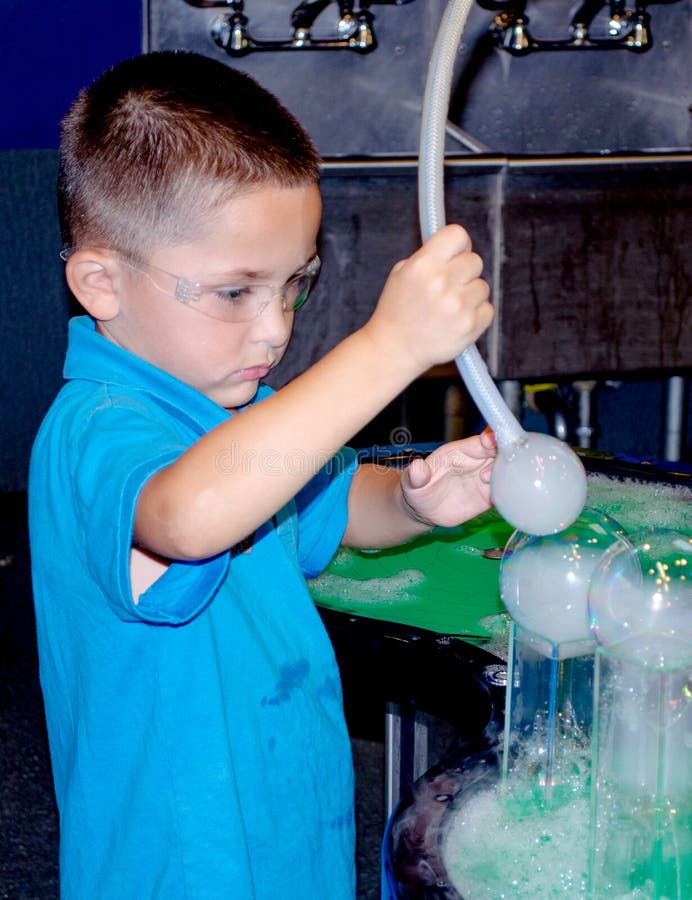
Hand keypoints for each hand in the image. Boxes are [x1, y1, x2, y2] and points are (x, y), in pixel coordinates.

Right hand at [362, 225, 492, 376]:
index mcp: (423, 265)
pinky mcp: (470, 326)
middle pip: (475, 261)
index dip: (459, 245)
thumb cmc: (398, 310)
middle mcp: (441, 282)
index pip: (457, 234)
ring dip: (470, 296)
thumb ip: (429, 256)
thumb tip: (458, 243)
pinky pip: (487, 310)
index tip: (456, 255)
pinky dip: (476, 315)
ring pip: (483, 287)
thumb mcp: (402, 274)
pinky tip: (456, 321)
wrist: (394, 349)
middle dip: (464, 273)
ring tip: (448, 308)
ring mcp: (458, 306)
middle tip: (448, 288)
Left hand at [400, 429, 495, 528]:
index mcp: (460, 451)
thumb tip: (417, 467)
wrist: (422, 510)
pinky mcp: (487, 496)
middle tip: (486, 473)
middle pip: (499, 453)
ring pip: (505, 471)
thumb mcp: (411, 483)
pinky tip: (499, 497)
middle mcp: (476, 462)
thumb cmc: (417, 489)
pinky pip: (503, 491)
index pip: (481, 441)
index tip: (491, 442)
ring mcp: (484, 479)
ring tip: (485, 484)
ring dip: (504, 476)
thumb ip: (415, 476)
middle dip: (502, 457)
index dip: (490, 439)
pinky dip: (506, 492)